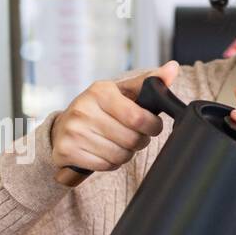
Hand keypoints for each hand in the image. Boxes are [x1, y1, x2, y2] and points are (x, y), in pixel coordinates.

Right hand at [50, 60, 178, 186]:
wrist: (63, 127)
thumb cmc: (99, 109)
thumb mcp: (122, 92)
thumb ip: (149, 82)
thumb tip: (172, 68)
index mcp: (100, 91)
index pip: (138, 118)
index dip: (153, 126)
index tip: (153, 126)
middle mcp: (84, 109)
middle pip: (131, 140)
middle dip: (139, 141)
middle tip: (134, 135)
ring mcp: (74, 131)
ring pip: (120, 156)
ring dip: (125, 154)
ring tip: (117, 143)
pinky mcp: (67, 151)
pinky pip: (105, 165)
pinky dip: (110, 163)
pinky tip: (103, 151)